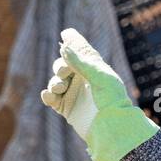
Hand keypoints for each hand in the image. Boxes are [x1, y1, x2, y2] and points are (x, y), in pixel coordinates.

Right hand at [39, 27, 157, 160]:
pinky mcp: (66, 107)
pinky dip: (48, 96)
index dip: (73, 41)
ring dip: (54, 82)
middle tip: (64, 73)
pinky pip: (50, 98)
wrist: (112, 127)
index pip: (81, 50)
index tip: (66, 33)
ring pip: (55, 81)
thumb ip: (81, 62)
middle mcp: (83, 79)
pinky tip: (50, 96)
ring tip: (60, 88)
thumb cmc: (112, 100)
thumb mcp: (100, 77)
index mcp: (94, 69)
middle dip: (60, 67)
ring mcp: (73, 93)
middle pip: (62, 65)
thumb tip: (63, 46)